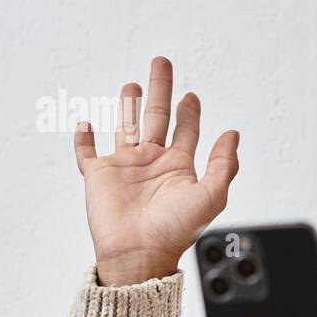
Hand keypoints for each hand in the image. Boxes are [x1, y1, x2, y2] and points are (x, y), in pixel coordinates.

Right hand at [74, 56, 241, 285]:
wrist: (140, 253)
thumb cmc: (175, 230)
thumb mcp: (210, 195)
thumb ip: (223, 164)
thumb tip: (233, 134)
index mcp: (178, 167)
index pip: (186, 131)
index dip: (191, 113)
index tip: (192, 96)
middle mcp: (152, 163)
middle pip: (156, 117)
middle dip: (160, 90)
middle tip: (162, 63)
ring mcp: (124, 168)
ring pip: (125, 127)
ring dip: (127, 106)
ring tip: (131, 85)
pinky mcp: (98, 176)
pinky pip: (87, 153)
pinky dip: (83, 139)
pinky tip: (85, 123)